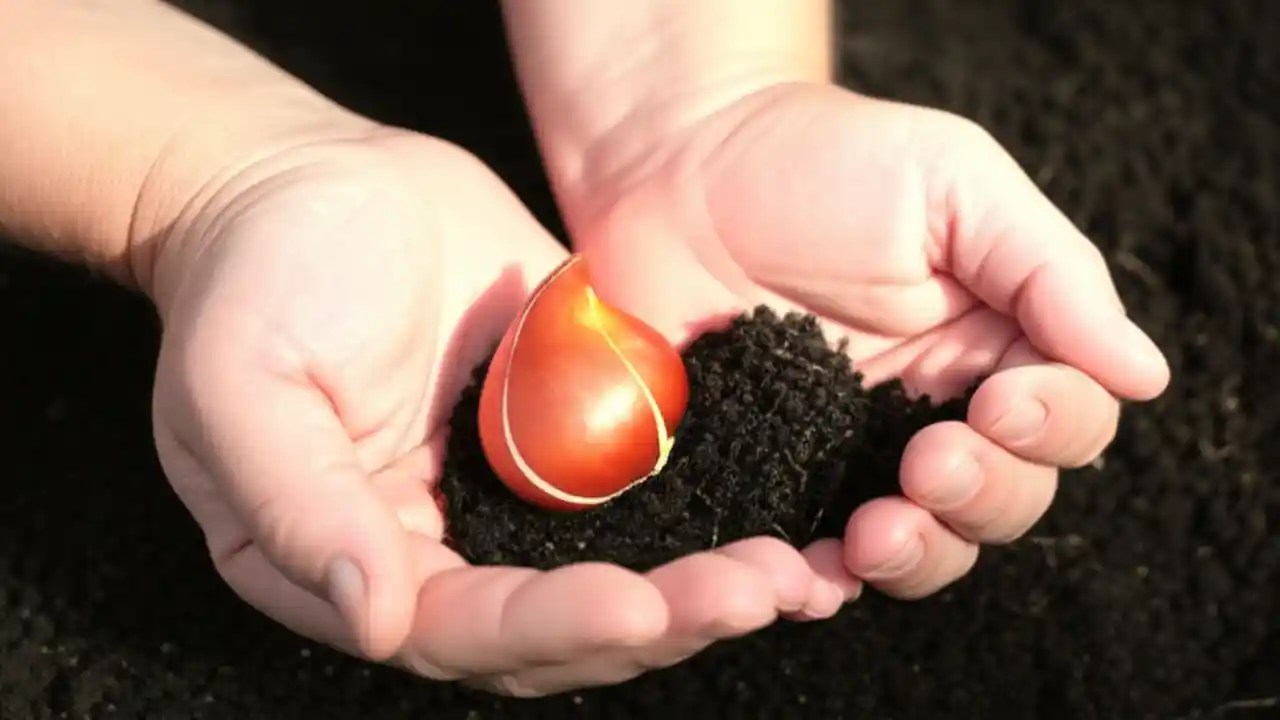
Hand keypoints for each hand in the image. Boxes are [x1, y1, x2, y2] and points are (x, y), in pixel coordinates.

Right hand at [145, 128, 839, 695]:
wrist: (312, 184)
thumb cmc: (255, 279)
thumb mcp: (244, 389)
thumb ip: (299, 507)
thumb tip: (371, 616)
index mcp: (362, 561)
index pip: (463, 627)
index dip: (551, 625)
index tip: (638, 603)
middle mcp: (449, 549)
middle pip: (564, 624)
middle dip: (663, 618)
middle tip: (759, 591)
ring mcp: (519, 496)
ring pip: (625, 571)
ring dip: (707, 582)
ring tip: (794, 573)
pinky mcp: (573, 437)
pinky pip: (649, 494)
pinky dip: (716, 514)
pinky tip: (788, 520)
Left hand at [560, 82, 1170, 600]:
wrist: (676, 168)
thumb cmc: (820, 160)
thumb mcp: (954, 182)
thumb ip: (1048, 273)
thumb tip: (1145, 374)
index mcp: (994, 344)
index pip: (1067, 418)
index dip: (1053, 427)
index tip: (1000, 402)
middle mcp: (934, 412)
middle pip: (1005, 499)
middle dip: (982, 495)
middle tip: (929, 462)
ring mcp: (851, 455)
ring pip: (924, 545)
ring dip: (919, 553)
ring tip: (877, 532)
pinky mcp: (771, 479)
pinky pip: (813, 554)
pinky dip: (824, 579)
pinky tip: (813, 573)